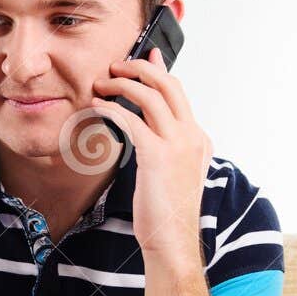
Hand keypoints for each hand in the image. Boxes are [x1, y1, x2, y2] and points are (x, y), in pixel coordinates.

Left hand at [90, 47, 211, 267]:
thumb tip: (148, 132)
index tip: (146, 54)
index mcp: (198, 139)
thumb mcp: (171, 173)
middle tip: (115, 66)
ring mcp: (178, 145)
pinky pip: (132, 120)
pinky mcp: (158, 156)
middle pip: (168, 85)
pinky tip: (97, 107)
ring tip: (101, 85)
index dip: (160, 69)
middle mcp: (193, 136)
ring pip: (151, 96)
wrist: (172, 241)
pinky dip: (112, 109)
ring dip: (122, 85)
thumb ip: (165, 148)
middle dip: (140, 68)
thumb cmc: (166, 212)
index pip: (178, 92)